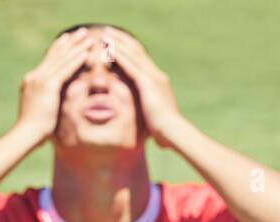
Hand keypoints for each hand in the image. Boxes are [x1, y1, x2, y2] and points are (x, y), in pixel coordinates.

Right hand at [15, 28, 93, 145]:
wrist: (25, 135)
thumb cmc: (33, 132)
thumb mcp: (41, 112)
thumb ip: (48, 104)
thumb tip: (55, 108)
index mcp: (32, 81)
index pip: (48, 60)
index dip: (59, 48)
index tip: (68, 39)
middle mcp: (35, 76)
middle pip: (55, 55)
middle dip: (70, 43)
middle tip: (81, 32)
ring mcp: (40, 80)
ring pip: (61, 59)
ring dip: (76, 47)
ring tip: (88, 37)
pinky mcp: (47, 85)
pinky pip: (65, 69)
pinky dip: (76, 60)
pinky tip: (86, 53)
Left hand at [102, 28, 183, 147]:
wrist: (173, 132)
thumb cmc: (165, 131)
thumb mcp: (154, 116)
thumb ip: (148, 109)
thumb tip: (144, 114)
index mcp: (158, 81)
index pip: (142, 59)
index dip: (129, 49)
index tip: (117, 42)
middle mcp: (157, 75)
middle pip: (138, 51)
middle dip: (123, 40)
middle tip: (109, 31)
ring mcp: (153, 78)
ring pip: (134, 54)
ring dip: (119, 43)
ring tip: (106, 34)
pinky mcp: (148, 83)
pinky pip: (131, 65)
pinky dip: (120, 56)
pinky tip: (109, 50)